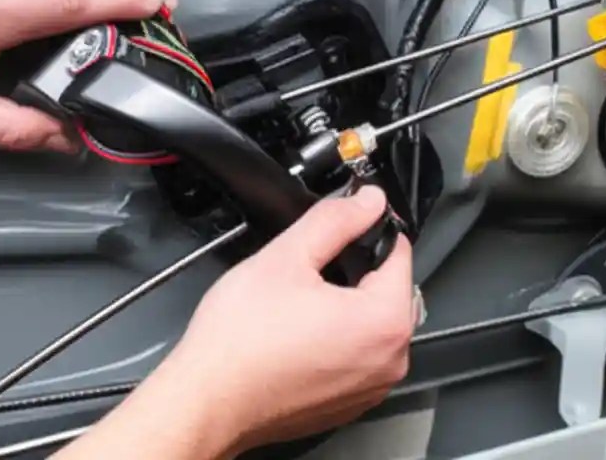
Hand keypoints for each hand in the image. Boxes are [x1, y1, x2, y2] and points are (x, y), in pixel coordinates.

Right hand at [57, 187, 414, 459]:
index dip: (370, 231)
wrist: (206, 401)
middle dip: (357, 273)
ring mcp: (372, 387)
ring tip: (299, 307)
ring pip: (373, 325)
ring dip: (347, 308)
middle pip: (390, 291)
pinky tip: (300, 337)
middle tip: (309, 273)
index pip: (399, 253)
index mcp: (385, 322)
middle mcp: (389, 360)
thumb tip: (368, 201)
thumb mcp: (286, 258)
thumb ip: (335, 221)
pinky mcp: (351, 404)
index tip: (344, 228)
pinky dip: (339, 341)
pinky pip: (358, 357)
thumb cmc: (239, 343)